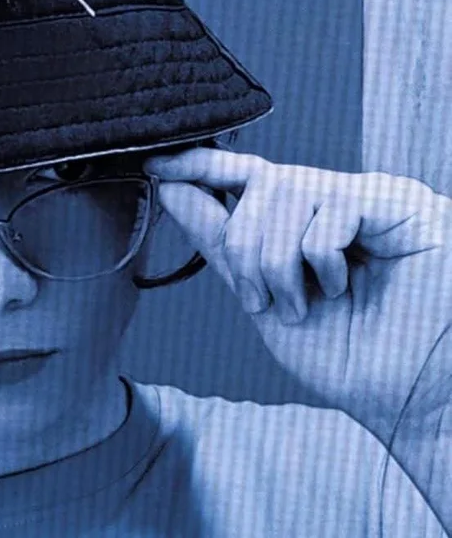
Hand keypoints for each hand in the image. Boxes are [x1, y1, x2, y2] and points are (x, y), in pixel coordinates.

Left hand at [144, 148, 451, 429]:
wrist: (402, 398)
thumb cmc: (344, 356)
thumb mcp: (262, 298)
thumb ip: (221, 242)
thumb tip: (173, 188)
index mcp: (304, 222)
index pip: (246, 174)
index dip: (201, 165)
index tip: (159, 166)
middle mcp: (336, 202)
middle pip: (258, 184)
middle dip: (243, 246)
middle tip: (261, 300)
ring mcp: (370, 199)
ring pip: (285, 193)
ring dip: (277, 262)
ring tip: (302, 304)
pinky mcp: (402, 205)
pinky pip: (329, 210)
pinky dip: (320, 260)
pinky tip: (343, 288)